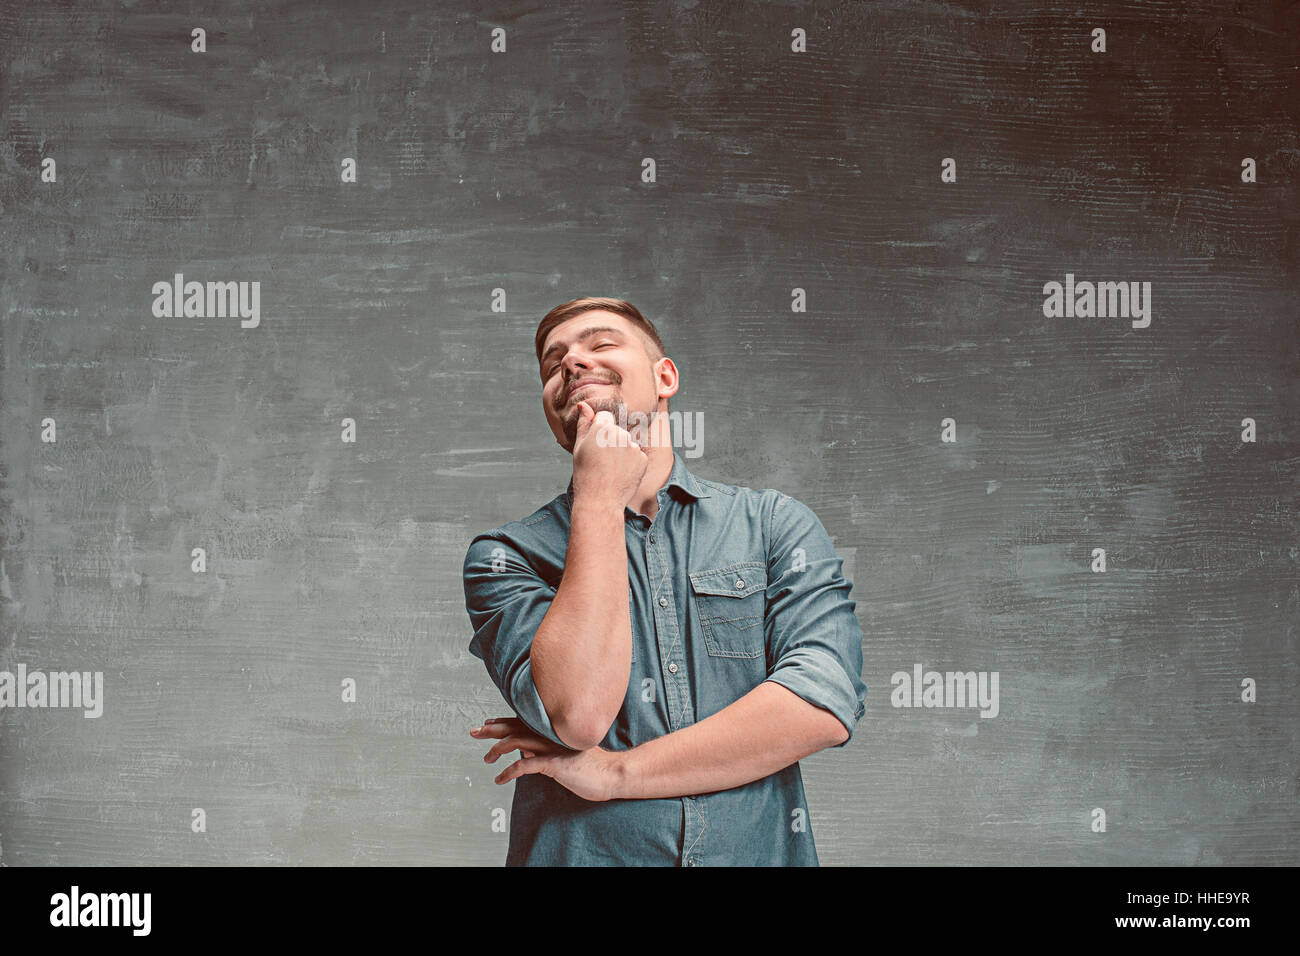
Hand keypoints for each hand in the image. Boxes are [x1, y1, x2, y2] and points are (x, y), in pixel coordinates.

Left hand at [470, 716, 625, 801]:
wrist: (610, 774)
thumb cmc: (588, 766)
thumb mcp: (561, 755)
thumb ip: (543, 750)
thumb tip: (525, 751)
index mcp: (551, 732)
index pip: (521, 722)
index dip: (502, 722)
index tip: (486, 724)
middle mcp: (549, 735)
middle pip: (514, 727)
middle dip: (491, 729)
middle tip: (474, 732)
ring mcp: (551, 748)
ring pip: (516, 742)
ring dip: (497, 749)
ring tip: (486, 759)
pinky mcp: (554, 763)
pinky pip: (525, 766)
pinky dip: (508, 772)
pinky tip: (499, 779)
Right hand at [570, 401, 649, 508]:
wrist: (600, 500)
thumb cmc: (585, 475)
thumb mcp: (579, 447)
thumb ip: (584, 424)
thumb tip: (584, 405)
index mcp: (603, 429)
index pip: (605, 416)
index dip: (599, 429)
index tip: (595, 444)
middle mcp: (620, 434)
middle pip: (617, 430)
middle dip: (610, 440)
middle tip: (601, 459)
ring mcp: (634, 447)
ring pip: (627, 442)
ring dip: (621, 451)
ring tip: (610, 468)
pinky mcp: (643, 459)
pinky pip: (636, 455)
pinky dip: (631, 462)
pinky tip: (620, 473)